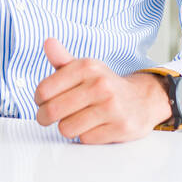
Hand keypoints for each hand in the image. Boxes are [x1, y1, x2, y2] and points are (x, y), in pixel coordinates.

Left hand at [33, 38, 171, 143]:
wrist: (142, 100)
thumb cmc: (104, 85)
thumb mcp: (85, 69)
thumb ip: (63, 59)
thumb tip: (48, 42)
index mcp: (87, 67)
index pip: (44, 90)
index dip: (39, 99)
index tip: (43, 101)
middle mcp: (100, 85)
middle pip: (52, 111)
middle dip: (45, 117)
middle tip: (48, 117)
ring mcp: (112, 107)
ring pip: (66, 128)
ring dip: (67, 128)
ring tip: (76, 120)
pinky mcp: (120, 128)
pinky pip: (85, 139)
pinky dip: (86, 136)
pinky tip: (94, 127)